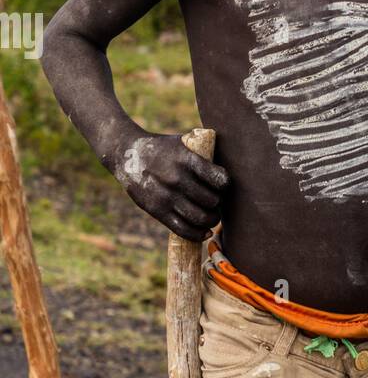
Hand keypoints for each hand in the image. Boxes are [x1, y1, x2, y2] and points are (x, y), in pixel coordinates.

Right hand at [114, 133, 228, 241]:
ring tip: (211, 217)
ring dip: (211, 220)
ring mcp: (166, 196)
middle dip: (218, 205)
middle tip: (216, 204)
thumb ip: (202, 153)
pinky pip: (182, 229)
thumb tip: (231, 161)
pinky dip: (198, 234)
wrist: (126, 153)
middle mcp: (178, 178)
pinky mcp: (156, 210)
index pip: (220, 180)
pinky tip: (204, 232)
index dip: (225, 186)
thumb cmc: (161, 148)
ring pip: (200, 218)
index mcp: (187, 160)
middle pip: (212, 201)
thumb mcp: (182, 143)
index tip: (222, 186)